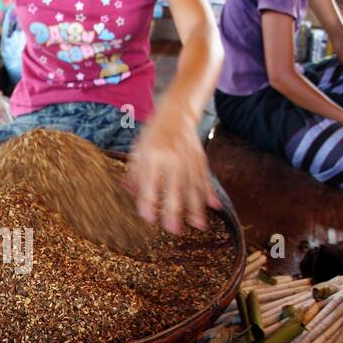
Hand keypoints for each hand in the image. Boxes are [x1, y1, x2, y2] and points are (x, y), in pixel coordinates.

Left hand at [127, 114, 221, 233]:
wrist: (177, 112)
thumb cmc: (153, 134)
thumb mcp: (138, 150)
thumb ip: (134, 173)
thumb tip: (129, 193)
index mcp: (152, 155)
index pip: (149, 183)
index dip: (148, 202)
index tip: (149, 219)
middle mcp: (171, 157)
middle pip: (174, 187)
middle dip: (175, 210)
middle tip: (174, 230)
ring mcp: (188, 158)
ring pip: (193, 186)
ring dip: (196, 207)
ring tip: (199, 226)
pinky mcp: (201, 158)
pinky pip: (206, 178)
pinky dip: (210, 193)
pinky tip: (214, 207)